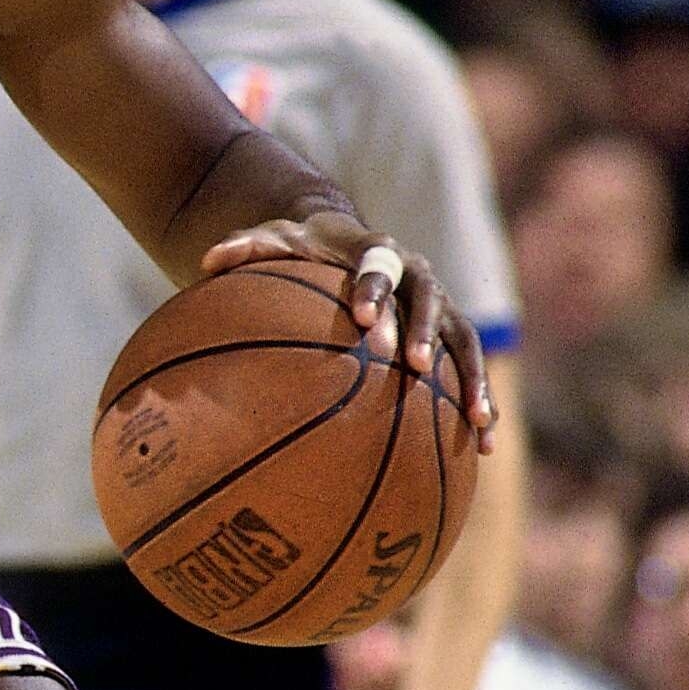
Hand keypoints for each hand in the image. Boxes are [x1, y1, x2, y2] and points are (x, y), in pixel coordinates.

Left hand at [203, 212, 495, 446]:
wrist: (348, 243)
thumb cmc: (305, 248)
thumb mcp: (275, 240)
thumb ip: (246, 248)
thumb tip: (207, 261)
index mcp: (377, 249)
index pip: (377, 265)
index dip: (372, 287)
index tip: (360, 317)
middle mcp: (418, 274)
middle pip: (429, 300)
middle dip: (420, 332)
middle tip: (411, 364)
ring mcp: (440, 305)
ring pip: (464, 340)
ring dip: (472, 379)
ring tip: (476, 421)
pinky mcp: (450, 334)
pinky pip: (471, 370)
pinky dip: (479, 404)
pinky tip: (481, 449)